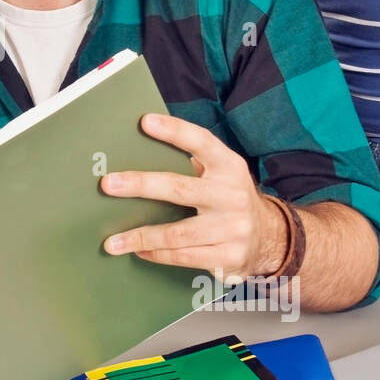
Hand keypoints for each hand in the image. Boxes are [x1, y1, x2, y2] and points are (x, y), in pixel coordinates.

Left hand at [100, 113, 287, 278]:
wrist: (271, 237)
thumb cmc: (230, 199)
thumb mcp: (222, 175)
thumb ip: (192, 165)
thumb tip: (140, 152)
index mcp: (229, 167)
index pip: (201, 142)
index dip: (175, 130)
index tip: (145, 122)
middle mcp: (232, 196)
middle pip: (179, 188)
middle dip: (141, 185)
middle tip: (108, 184)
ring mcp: (232, 228)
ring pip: (177, 233)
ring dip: (140, 236)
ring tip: (113, 241)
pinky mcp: (228, 257)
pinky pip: (184, 257)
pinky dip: (157, 254)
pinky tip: (140, 251)